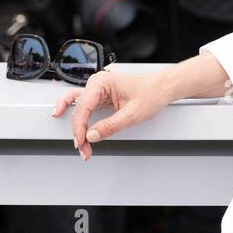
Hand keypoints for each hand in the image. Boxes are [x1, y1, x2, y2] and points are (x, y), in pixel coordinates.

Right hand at [52, 71, 173, 159]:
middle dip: (79, 132)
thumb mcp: (132, 114)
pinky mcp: (100, 95)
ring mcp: (98, 88)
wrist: (162, 88)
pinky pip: (83, 106)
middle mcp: (97, 83)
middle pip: (79, 110)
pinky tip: (71, 124)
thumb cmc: (151, 93)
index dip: (80, 128)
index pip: (83, 107)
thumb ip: (110, 126)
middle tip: (84, 150)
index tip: (82, 143)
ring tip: (79, 143)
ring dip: (76, 126)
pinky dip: (78, 119)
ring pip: (78, 108)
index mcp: (102, 82)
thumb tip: (92, 136)